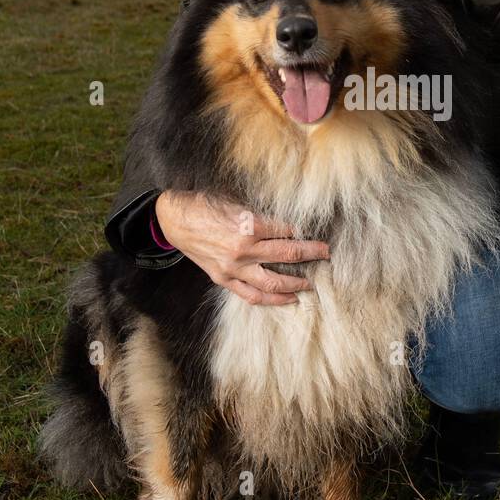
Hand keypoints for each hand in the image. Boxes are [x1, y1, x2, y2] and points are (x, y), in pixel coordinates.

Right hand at [154, 190, 329, 304]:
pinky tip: (287, 299)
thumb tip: (284, 220)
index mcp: (248, 225)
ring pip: (272, 282)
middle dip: (310, 254)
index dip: (301, 232)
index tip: (311, 234)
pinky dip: (271, 300)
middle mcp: (243, 249)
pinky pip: (251, 295)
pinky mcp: (224, 279)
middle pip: (287, 255)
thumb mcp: (234, 200)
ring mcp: (233, 268)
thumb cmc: (204, 204)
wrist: (174, 220)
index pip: (285, 232)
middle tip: (326, 254)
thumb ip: (259, 213)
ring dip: (295, 284)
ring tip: (310, 284)